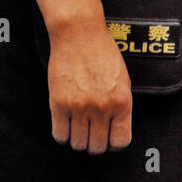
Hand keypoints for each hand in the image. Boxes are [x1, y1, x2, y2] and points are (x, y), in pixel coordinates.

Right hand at [47, 21, 132, 153]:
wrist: (79, 34)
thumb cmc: (101, 51)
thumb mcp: (122, 79)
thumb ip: (120, 106)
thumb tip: (115, 129)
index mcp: (121, 102)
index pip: (120, 141)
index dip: (114, 143)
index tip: (109, 139)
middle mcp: (101, 107)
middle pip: (97, 146)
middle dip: (95, 143)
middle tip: (92, 133)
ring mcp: (79, 107)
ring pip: (78, 144)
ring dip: (78, 139)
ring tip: (79, 127)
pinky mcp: (59, 103)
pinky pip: (60, 135)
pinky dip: (63, 134)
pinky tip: (66, 124)